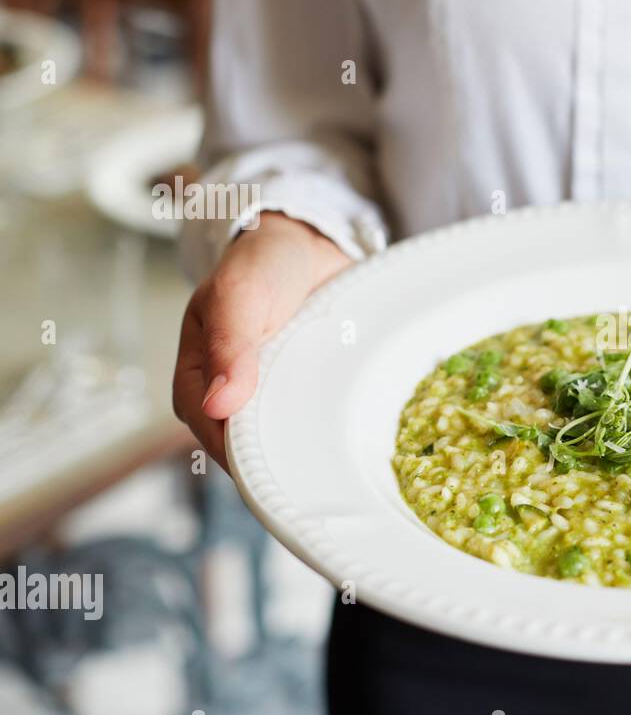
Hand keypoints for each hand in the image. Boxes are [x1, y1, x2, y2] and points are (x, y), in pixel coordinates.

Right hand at [173, 213, 351, 470]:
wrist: (307, 246)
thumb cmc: (261, 266)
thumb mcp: (239, 295)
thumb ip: (229, 346)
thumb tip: (217, 408)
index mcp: (198, 378)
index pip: (212, 431)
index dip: (240, 454)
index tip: (276, 467)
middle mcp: (230, 395)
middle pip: (249, 446)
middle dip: (278, 459)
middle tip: (316, 467)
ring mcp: (268, 397)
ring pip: (282, 438)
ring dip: (306, 443)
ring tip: (336, 452)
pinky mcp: (301, 392)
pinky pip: (311, 420)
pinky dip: (327, 424)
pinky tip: (349, 431)